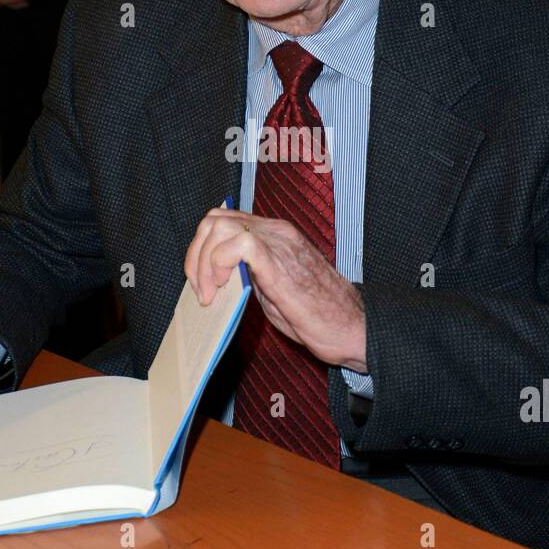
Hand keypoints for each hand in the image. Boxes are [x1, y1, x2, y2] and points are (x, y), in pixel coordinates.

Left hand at [184, 208, 367, 372]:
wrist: (352, 328)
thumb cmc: (320, 313)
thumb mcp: (275, 285)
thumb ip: (250, 273)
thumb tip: (220, 275)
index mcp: (275, 234)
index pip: (223, 221)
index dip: (201, 249)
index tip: (202, 283)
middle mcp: (276, 231)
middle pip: (214, 220)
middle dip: (196, 255)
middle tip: (202, 290)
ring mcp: (279, 243)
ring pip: (219, 227)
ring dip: (203, 262)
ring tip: (210, 292)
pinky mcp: (280, 263)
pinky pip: (239, 245)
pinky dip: (218, 265)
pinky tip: (222, 289)